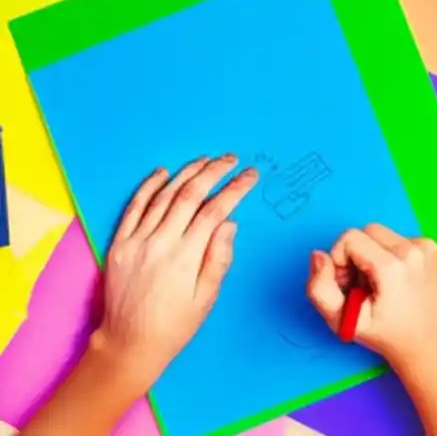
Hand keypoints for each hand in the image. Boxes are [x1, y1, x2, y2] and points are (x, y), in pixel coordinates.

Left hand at [96, 154, 256, 386]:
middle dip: (214, 172)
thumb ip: (219, 258)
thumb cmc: (175, 325)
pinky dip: (148, 187)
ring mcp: (136, 241)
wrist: (129, 343)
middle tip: (230, 159)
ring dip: (186, 173)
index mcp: (186, 257)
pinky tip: (162, 172)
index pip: (215, 210)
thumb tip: (229, 223)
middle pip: (189, 195)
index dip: (236, 189)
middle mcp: (160, 243)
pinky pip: (134, 207)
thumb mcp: (207, 297)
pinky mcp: (119, 244)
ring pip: (163, 196)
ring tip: (205, 160)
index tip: (251, 175)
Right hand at [307, 225, 436, 367]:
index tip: (348, 284)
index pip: (349, 238)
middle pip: (366, 231)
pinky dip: (389, 255)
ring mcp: (426, 247)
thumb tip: (318, 255)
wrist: (428, 343)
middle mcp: (413, 251)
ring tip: (378, 284)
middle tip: (361, 286)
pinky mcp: (431, 248)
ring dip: (372, 254)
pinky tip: (394, 280)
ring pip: (381, 234)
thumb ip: (320, 289)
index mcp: (393, 266)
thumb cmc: (386, 335)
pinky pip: (398, 239)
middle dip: (355, 255)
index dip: (339, 260)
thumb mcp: (344, 321)